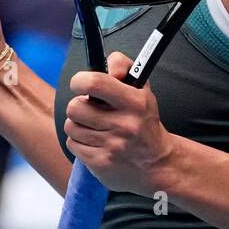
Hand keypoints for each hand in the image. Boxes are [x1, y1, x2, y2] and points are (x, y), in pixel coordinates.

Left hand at [64, 52, 176, 194]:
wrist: (157, 164)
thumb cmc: (144, 120)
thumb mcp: (142, 89)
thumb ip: (123, 66)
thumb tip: (108, 65)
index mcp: (135, 102)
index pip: (95, 83)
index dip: (79, 80)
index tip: (80, 83)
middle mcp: (125, 125)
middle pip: (75, 107)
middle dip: (79, 106)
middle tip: (90, 109)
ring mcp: (112, 146)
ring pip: (71, 126)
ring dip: (79, 125)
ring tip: (94, 127)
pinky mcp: (101, 164)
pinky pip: (72, 145)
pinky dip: (80, 142)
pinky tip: (95, 142)